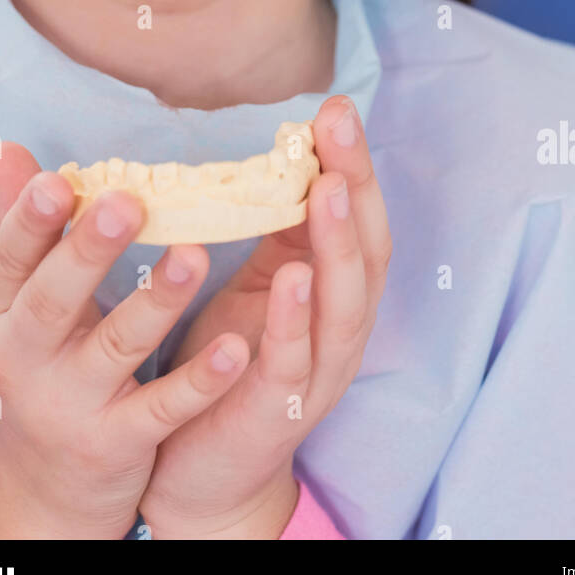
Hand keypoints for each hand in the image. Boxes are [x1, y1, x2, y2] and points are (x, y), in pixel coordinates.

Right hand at [0, 144, 249, 539]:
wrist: (42, 493)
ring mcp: (72, 404)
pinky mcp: (119, 444)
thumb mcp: (19, 304)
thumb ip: (19, 226)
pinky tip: (236, 349)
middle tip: (126, 203)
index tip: (58, 180)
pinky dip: (198, 382)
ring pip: (116, 348)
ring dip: (156, 302)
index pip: (8, 260)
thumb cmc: (42, 366)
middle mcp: (27, 358)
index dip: (28, 222)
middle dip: (87, 252)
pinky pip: (162, 408)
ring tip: (196, 256)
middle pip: (53, 300)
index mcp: (3, 312)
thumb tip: (4, 147)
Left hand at [139, 95, 391, 538]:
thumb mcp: (259, 283)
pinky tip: (292, 279)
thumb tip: (284, 151)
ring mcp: (318, 371)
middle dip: (357, 185)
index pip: (359, 217)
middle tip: (338, 126)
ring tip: (330, 190)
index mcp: (334, 290)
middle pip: (367, 251)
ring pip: (345, 305)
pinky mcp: (280, 410)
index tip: (336, 106)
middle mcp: (341, 327)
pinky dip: (296, 320)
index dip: (353, 163)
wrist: (206, 469)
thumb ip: (277, 229)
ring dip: (341, 245)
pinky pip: (294, 362)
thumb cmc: (233, 360)